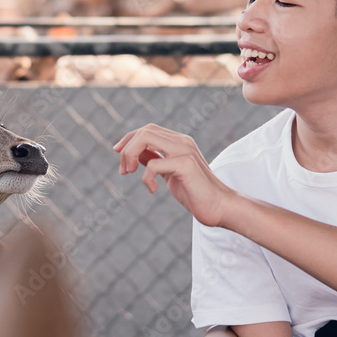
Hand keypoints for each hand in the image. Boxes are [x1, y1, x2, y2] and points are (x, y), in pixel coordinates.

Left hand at [113, 124, 235, 226]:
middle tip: (124, 170)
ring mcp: (184, 151)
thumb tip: (135, 154)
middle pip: (145, 130)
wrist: (219, 207)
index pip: (148, 129)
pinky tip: (154, 190)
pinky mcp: (185, 164)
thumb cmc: (194, 193)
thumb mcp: (169, 174)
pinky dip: (146, 178)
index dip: (129, 138)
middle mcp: (182, 141)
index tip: (117, 153)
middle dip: (126, 148)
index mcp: (179, 142)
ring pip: (146, 138)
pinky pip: (153, 164)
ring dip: (130, 156)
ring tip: (130, 173)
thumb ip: (155, 160)